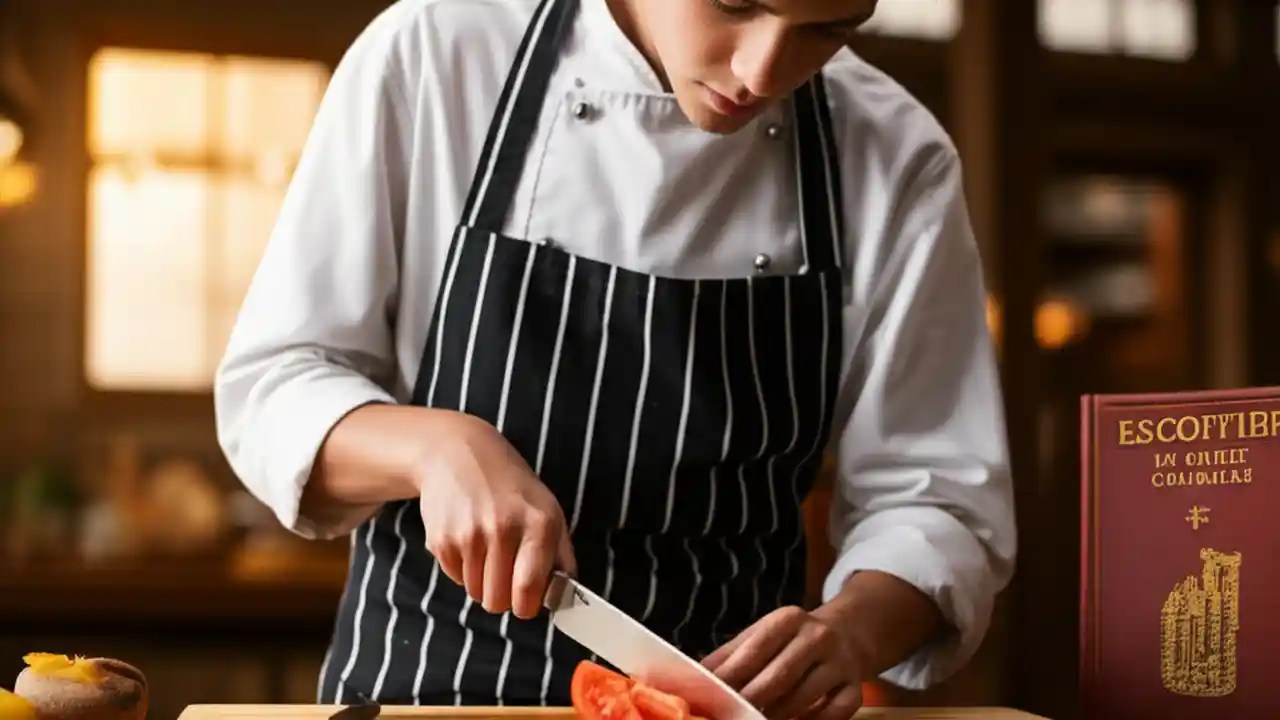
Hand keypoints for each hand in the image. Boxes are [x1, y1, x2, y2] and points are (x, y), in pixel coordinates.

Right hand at [414, 412, 576, 619]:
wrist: (458, 454)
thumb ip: (561, 554)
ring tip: (486, 549)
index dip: (527, 605)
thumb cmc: (510, 487)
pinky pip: (455, 578)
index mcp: (538, 524)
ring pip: (475, 593)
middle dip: (502, 596)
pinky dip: (462, 568)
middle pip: (498, 601)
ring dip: (481, 581)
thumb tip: (567, 595)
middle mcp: (503, 528)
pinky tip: (468, 539)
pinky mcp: (441, 540)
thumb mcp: (548, 509)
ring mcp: (469, 534)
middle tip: (504, 574)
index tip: (526, 601)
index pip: (529, 589)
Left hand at [702, 606, 865, 719]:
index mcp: (787, 619)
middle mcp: (817, 636)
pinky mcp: (855, 686)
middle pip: (778, 677)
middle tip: (732, 716)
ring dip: (777, 716)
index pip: (754, 650)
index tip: (712, 697)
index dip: (730, 677)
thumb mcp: (763, 635)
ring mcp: (839, 662)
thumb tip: (695, 676)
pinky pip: (835, 712)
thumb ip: (730, 654)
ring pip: (803, 697)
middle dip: (751, 702)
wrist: (848, 633)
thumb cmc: (792, 639)